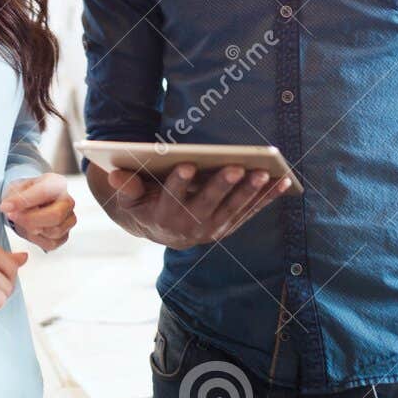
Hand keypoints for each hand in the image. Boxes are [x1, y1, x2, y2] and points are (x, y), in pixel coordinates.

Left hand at [0, 173, 75, 250]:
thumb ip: (15, 196)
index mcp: (58, 183)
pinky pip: (51, 244)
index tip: (5, 207)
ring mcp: (69, 219)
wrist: (30, 204)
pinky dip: (36, 239)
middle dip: (30, 219)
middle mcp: (68, 201)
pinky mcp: (64, 236)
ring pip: (53, 231)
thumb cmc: (25, 194)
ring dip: (31, 229)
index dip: (23, 201)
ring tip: (21, 221)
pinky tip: (29, 229)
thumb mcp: (17, 188)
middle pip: (55, 215)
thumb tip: (8, 207)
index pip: (44, 193)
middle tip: (11, 216)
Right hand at [95, 163, 291, 248]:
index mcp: (162, 215)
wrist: (161, 232)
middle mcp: (189, 226)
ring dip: (250, 192)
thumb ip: (125, 187)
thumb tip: (114, 175)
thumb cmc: (144, 203)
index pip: (171, 197)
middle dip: (223, 185)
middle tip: (238, 167)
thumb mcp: (130, 197)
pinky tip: (283, 181)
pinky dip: (267, 197)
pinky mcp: (229, 226)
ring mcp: (212, 228)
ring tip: (265, 172)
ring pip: (233, 209)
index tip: (187, 165)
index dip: (178, 182)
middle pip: (208, 204)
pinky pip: (251, 211)